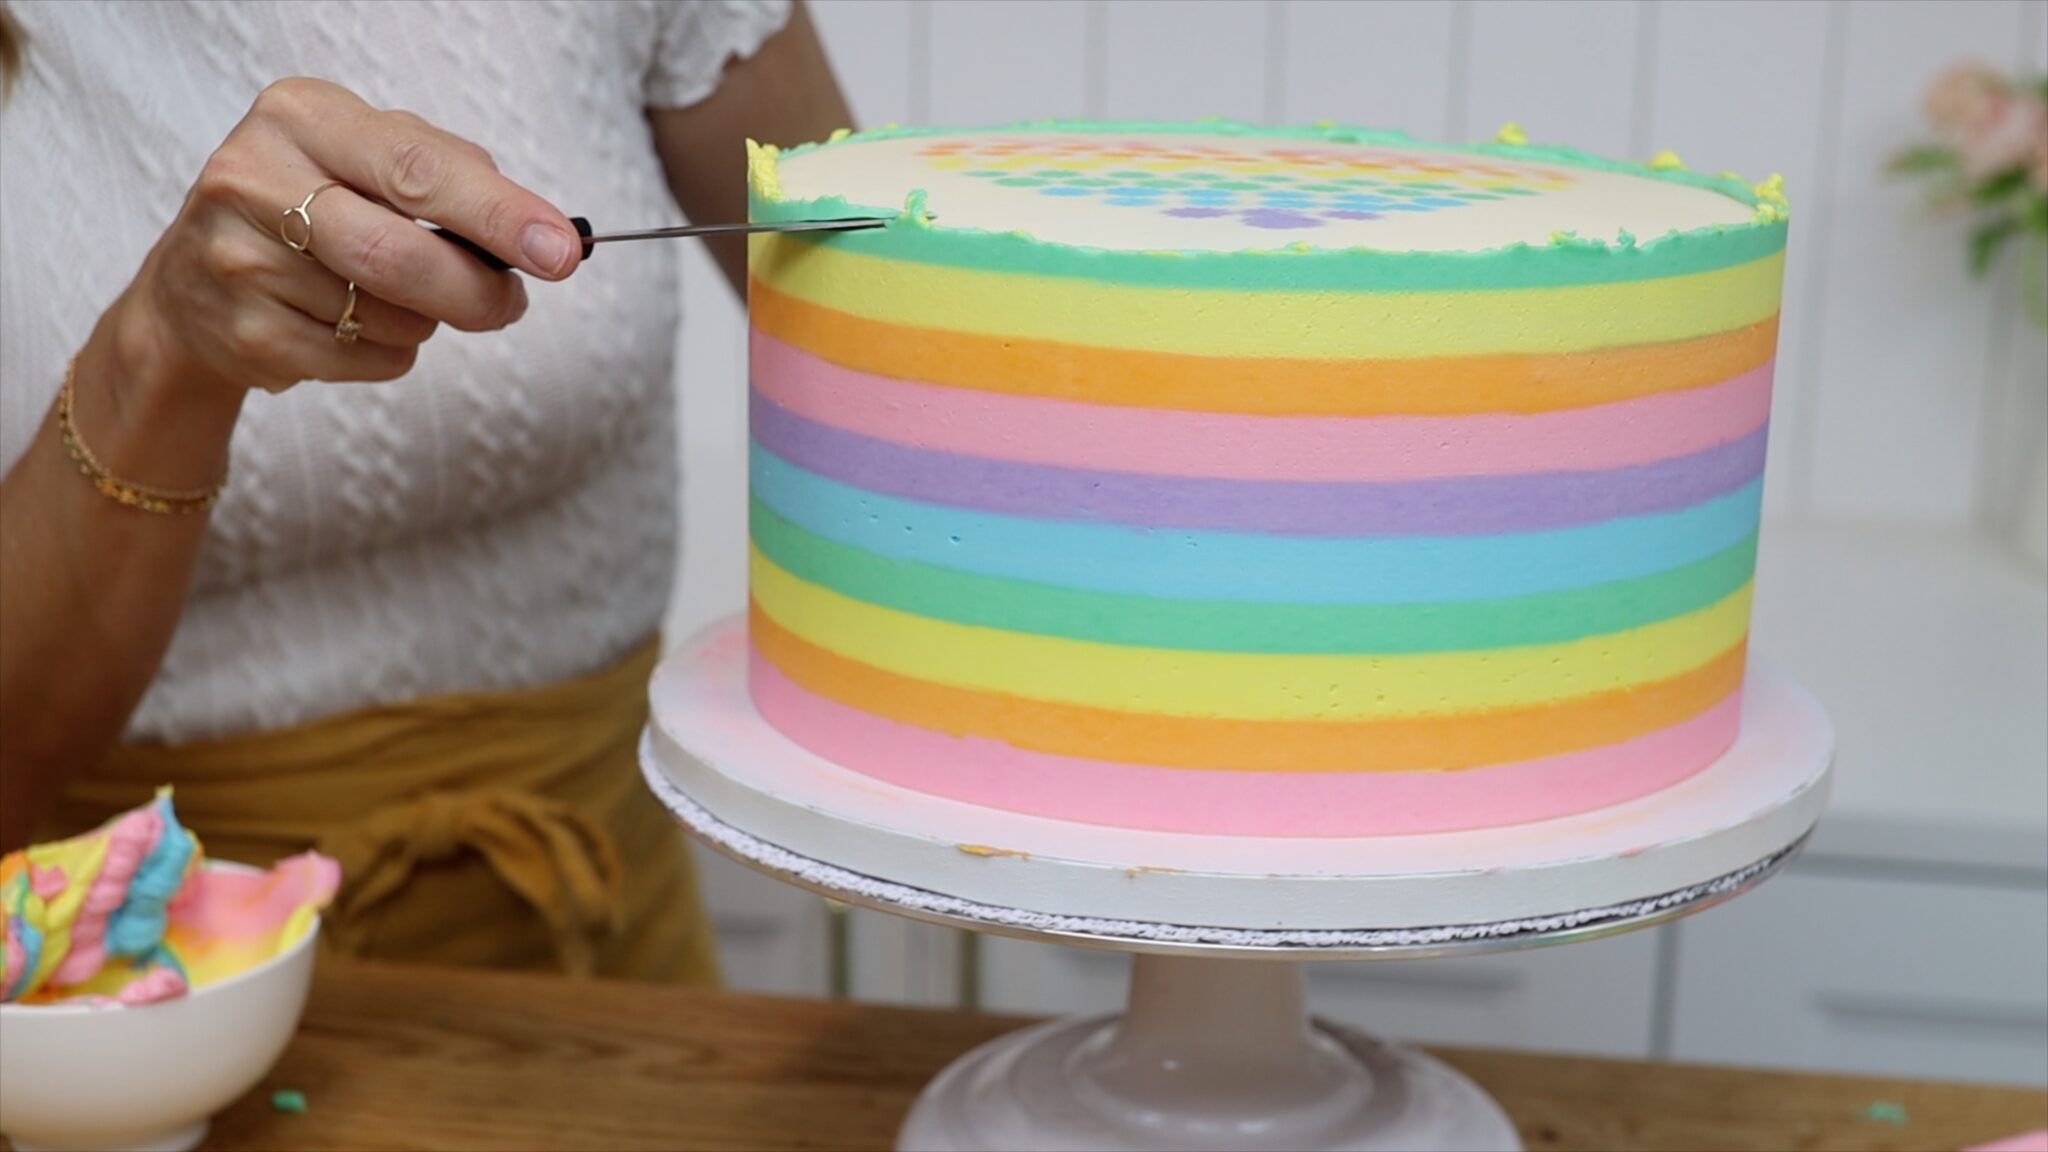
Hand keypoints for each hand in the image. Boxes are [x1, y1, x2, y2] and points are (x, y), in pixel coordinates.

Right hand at [114, 76, 581, 399]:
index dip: (499, 215)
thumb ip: (449, 174)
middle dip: (478, 290)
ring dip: (427, 320)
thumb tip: (540, 228)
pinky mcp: (244, 334)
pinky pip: (365, 359)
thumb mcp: (365, 157)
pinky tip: (352, 326)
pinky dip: (390, 352)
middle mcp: (253, 179)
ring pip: (390, 316)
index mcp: (300, 116)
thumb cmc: (309, 206)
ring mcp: (239, 261)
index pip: (417, 169)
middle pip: (401, 255)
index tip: (561, 250)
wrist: (192, 285)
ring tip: (396, 296)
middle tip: (511, 302)